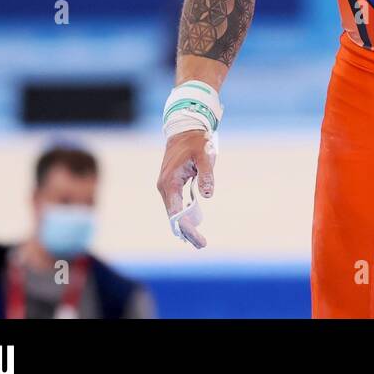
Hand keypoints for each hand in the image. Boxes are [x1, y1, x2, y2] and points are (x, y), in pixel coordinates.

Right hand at [156, 130, 214, 247]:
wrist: (185, 129)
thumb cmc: (196, 142)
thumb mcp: (204, 156)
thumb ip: (206, 175)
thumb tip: (208, 195)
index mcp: (170, 183)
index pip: (176, 213)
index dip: (187, 228)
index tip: (198, 239)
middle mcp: (165, 188)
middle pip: (173, 216)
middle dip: (186, 231)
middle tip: (201, 244)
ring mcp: (167, 186)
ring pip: (174, 211)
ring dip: (184, 225)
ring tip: (197, 240)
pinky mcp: (172, 184)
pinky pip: (176, 204)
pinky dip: (183, 216)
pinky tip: (192, 224)